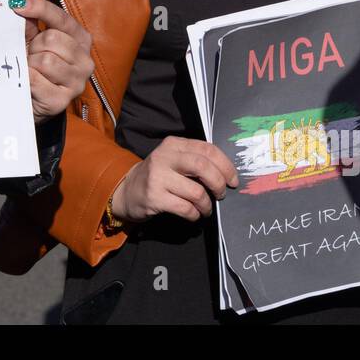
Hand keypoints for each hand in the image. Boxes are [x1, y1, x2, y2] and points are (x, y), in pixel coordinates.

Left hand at [11, 0, 94, 122]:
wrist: (28, 104)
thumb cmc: (33, 67)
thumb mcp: (33, 42)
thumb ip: (30, 24)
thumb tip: (17, 5)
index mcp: (81, 40)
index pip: (62, 18)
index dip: (39, 8)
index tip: (16, 5)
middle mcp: (85, 61)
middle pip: (52, 38)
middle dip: (34, 46)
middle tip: (30, 57)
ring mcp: (77, 82)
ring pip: (45, 60)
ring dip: (30, 64)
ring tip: (30, 71)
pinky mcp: (62, 101)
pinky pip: (37, 80)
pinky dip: (26, 79)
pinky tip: (27, 84)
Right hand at [109, 136, 237, 223]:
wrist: (126, 191)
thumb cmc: (158, 176)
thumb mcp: (173, 160)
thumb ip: (194, 160)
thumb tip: (226, 174)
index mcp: (173, 144)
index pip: (207, 149)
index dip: (225, 165)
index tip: (233, 180)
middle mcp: (164, 157)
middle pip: (203, 166)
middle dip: (218, 183)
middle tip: (221, 194)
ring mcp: (157, 177)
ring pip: (196, 191)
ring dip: (207, 204)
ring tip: (206, 208)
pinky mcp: (154, 197)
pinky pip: (185, 208)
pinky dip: (195, 214)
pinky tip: (194, 214)